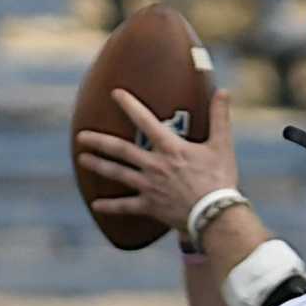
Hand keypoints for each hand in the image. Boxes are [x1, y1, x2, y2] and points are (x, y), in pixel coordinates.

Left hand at [75, 89, 239, 235]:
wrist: (216, 214)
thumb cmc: (221, 179)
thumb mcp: (222, 146)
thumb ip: (220, 117)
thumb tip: (223, 91)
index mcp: (170, 148)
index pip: (145, 120)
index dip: (129, 105)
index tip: (115, 93)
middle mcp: (154, 164)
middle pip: (120, 149)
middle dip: (99, 141)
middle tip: (82, 136)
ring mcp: (149, 186)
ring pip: (117, 173)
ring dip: (98, 165)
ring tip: (83, 159)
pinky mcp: (150, 206)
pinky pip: (126, 206)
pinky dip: (110, 206)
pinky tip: (96, 205)